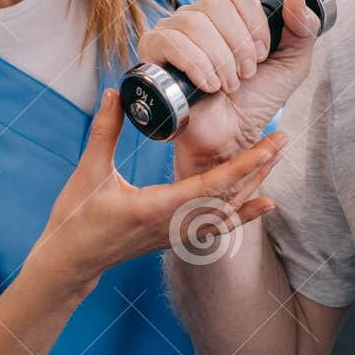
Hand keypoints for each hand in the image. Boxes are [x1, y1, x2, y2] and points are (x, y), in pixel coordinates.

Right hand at [29, 88, 286, 299]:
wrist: (71, 261)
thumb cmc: (76, 218)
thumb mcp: (88, 171)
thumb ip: (104, 131)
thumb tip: (115, 93)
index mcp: (157, 208)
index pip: (212, 185)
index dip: (243, 164)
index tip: (268, 145)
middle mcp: (174, 224)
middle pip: (229, 196)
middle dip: (258, 167)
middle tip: (283, 139)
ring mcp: (177, 233)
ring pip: (227, 211)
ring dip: (254, 185)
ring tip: (276, 159)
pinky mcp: (175, 236)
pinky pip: (218, 225)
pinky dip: (244, 213)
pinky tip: (265, 202)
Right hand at [134, 0, 321, 169]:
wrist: (231, 136)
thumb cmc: (258, 100)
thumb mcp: (293, 64)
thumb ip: (303, 29)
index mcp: (230, 12)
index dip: (254, 22)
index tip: (263, 53)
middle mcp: (198, 16)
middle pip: (215, 5)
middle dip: (238, 45)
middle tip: (246, 75)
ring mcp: (173, 32)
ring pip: (193, 23)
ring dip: (220, 59)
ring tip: (229, 85)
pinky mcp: (153, 52)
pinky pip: (169, 41)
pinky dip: (196, 64)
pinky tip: (209, 85)